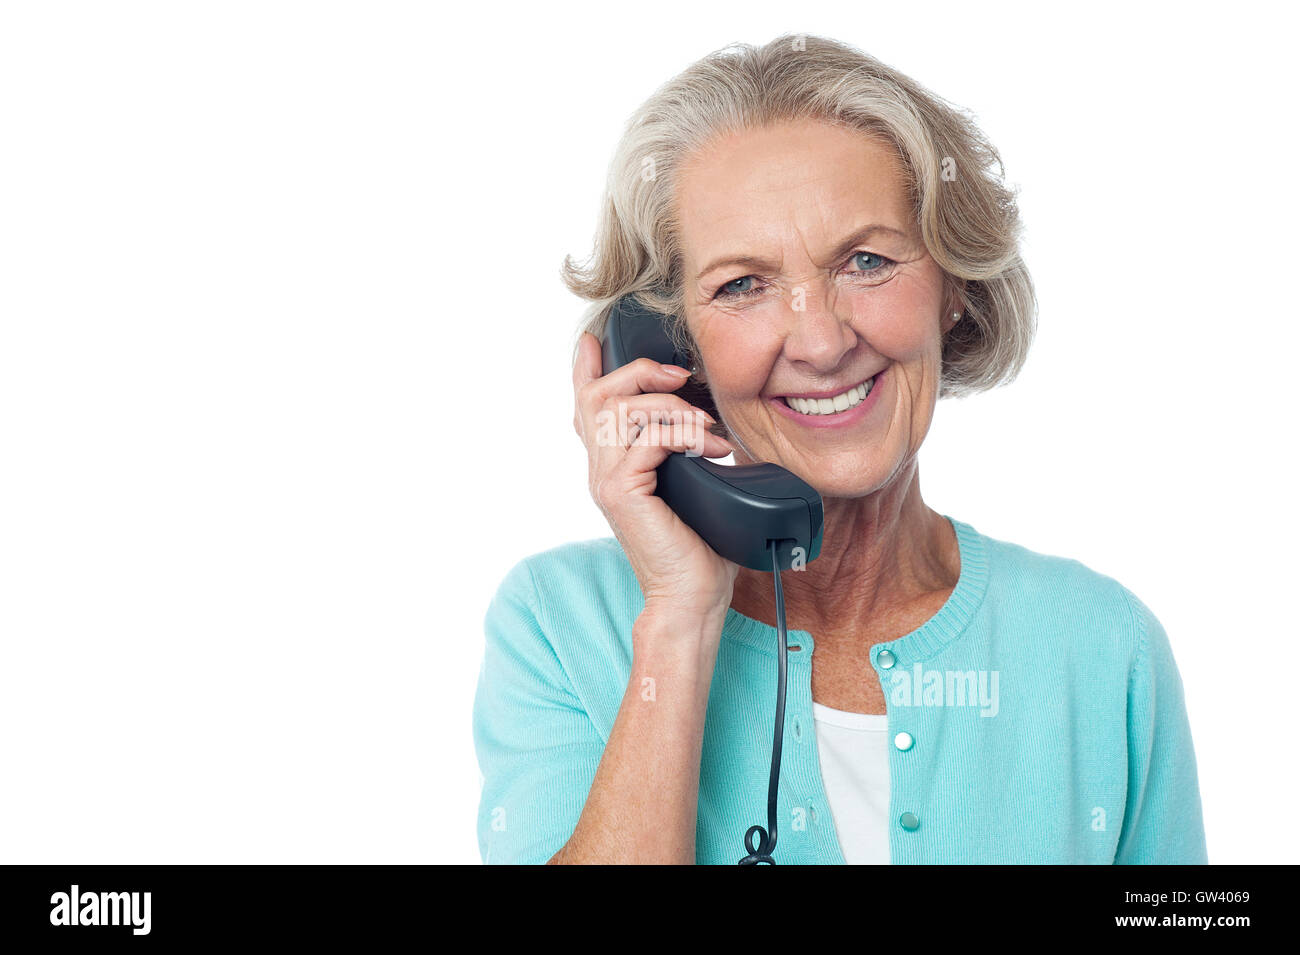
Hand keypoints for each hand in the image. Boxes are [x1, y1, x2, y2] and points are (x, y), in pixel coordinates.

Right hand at [572, 332, 740, 621]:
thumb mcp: (691, 485)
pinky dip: (685, 435)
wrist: (691, 597)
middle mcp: (600, 470)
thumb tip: (709, 414)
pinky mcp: (623, 494)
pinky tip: (712, 450)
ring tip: (708, 427)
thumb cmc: (699, 546)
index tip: (595, 340)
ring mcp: (607, 481)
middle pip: (597, 395)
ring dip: (672, 407)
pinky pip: (647, 440)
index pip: (584, 406)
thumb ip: (681, 449)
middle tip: (682, 378)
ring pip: (619, 411)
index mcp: (611, 465)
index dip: (584, 368)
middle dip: (641, 373)